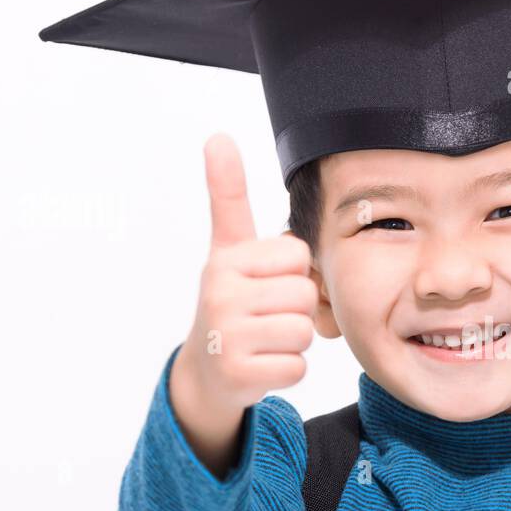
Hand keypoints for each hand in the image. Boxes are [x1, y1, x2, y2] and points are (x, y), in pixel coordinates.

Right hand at [173, 133, 316, 415]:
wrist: (205, 371)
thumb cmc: (230, 301)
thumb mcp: (227, 247)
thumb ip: (228, 195)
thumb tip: (218, 136)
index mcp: (225, 260)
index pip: (298, 255)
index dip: (292, 272)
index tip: (264, 283)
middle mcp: (220, 294)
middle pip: (305, 294)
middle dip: (296, 309)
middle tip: (266, 317)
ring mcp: (226, 336)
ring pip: (303, 331)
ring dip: (293, 341)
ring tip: (263, 340)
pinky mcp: (238, 374)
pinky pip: (297, 367)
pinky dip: (287, 370)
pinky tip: (261, 364)